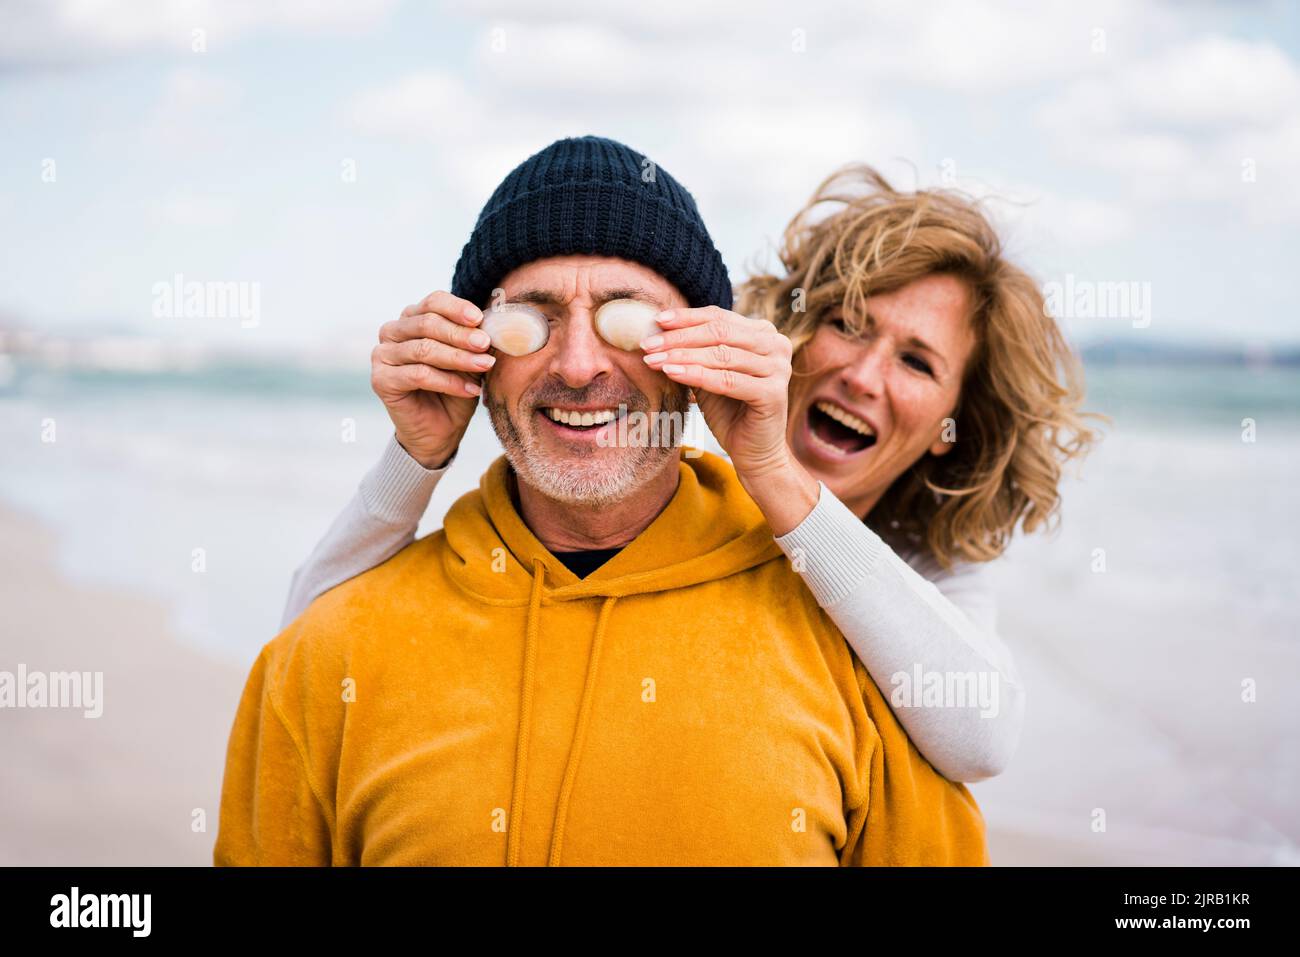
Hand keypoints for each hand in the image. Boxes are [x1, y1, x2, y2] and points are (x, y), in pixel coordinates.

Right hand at [371, 291, 493, 467]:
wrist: (441, 430)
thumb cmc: (455, 389)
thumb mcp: (469, 360)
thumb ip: (474, 341)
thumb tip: (494, 325)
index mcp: (412, 318)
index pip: (433, 302)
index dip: (457, 308)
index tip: (480, 319)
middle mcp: (392, 332)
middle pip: (427, 323)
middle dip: (461, 334)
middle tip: (485, 343)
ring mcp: (382, 355)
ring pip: (424, 349)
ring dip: (459, 357)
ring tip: (485, 366)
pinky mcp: (381, 380)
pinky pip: (419, 374)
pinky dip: (449, 381)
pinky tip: (470, 389)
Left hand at [641, 307, 817, 532]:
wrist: (754, 451)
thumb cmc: (730, 410)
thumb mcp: (709, 373)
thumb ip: (694, 351)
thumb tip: (657, 332)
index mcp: (763, 333)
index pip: (719, 317)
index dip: (686, 318)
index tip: (656, 321)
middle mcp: (776, 345)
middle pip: (719, 332)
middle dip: (679, 337)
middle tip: (648, 344)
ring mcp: (779, 368)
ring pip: (721, 355)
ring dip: (682, 356)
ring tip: (653, 360)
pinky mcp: (774, 393)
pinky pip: (727, 381)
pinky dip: (697, 375)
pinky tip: (672, 373)